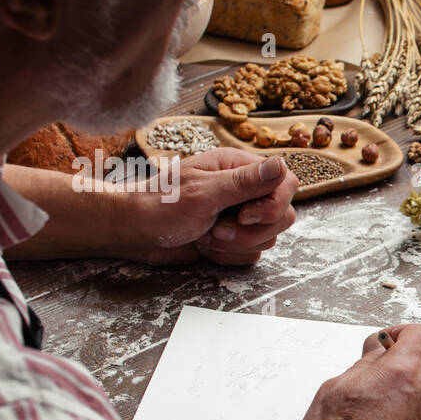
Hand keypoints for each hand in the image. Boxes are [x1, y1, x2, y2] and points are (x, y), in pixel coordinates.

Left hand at [131, 147, 297, 265]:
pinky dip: (229, 255)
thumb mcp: (203, 192)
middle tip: (218, 229)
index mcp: (238, 168)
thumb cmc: (159, 206)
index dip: (274, 204)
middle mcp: (244, 190)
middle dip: (253, 231)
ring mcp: (240, 215)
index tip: (245, 215)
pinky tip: (206, 246)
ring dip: (237, 244)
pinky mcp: (234, 237)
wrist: (134, 232)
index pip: (286, 182)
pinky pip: (252, 252)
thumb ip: (245, 182)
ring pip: (269, 237)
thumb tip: (280, 165)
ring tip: (207, 236)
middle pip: (283, 214)